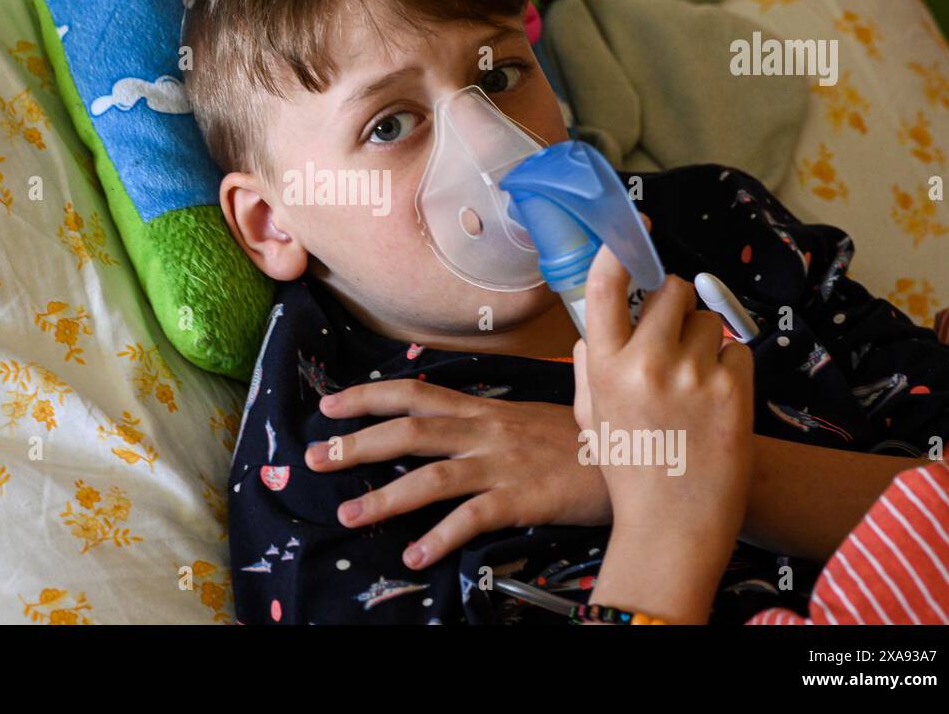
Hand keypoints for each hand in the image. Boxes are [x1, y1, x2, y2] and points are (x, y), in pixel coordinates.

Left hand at [305, 381, 609, 569]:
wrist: (635, 454)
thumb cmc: (578, 438)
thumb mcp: (526, 417)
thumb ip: (485, 418)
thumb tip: (445, 419)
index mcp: (483, 409)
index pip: (414, 393)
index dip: (368, 396)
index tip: (329, 404)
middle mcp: (485, 431)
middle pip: (409, 430)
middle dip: (356, 444)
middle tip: (313, 458)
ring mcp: (503, 464)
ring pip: (432, 476)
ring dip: (385, 497)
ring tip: (347, 515)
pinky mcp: (524, 497)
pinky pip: (474, 518)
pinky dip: (441, 536)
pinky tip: (415, 555)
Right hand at [574, 243, 754, 621]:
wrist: (673, 526)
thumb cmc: (630, 471)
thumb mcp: (591, 416)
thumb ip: (589, 366)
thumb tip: (593, 327)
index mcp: (604, 365)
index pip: (606, 287)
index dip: (618, 252)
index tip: (630, 233)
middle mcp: (647, 361)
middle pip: (671, 291)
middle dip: (673, 304)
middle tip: (672, 334)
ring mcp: (693, 374)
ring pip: (709, 320)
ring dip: (705, 338)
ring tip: (694, 380)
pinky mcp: (733, 390)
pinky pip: (737, 351)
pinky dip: (730, 368)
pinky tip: (715, 400)